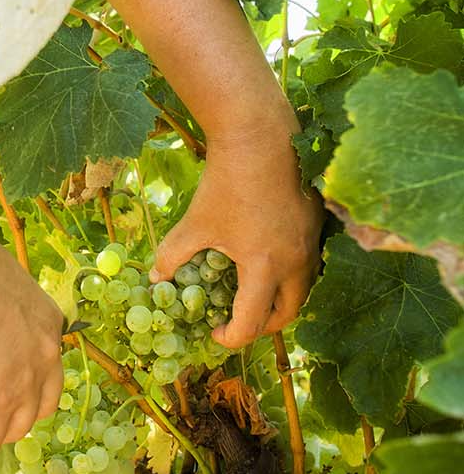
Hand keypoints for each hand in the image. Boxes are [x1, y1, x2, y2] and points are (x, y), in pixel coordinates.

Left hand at [150, 116, 323, 348]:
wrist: (260, 137)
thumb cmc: (225, 183)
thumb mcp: (194, 222)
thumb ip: (173, 255)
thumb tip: (156, 278)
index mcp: (264, 269)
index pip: (251, 324)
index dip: (230, 336)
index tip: (214, 331)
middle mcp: (296, 263)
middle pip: (286, 314)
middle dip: (260, 325)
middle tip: (237, 320)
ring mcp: (311, 243)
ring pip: (302, 289)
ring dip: (279, 299)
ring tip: (253, 293)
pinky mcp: (318, 223)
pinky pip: (308, 263)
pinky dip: (291, 274)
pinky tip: (268, 258)